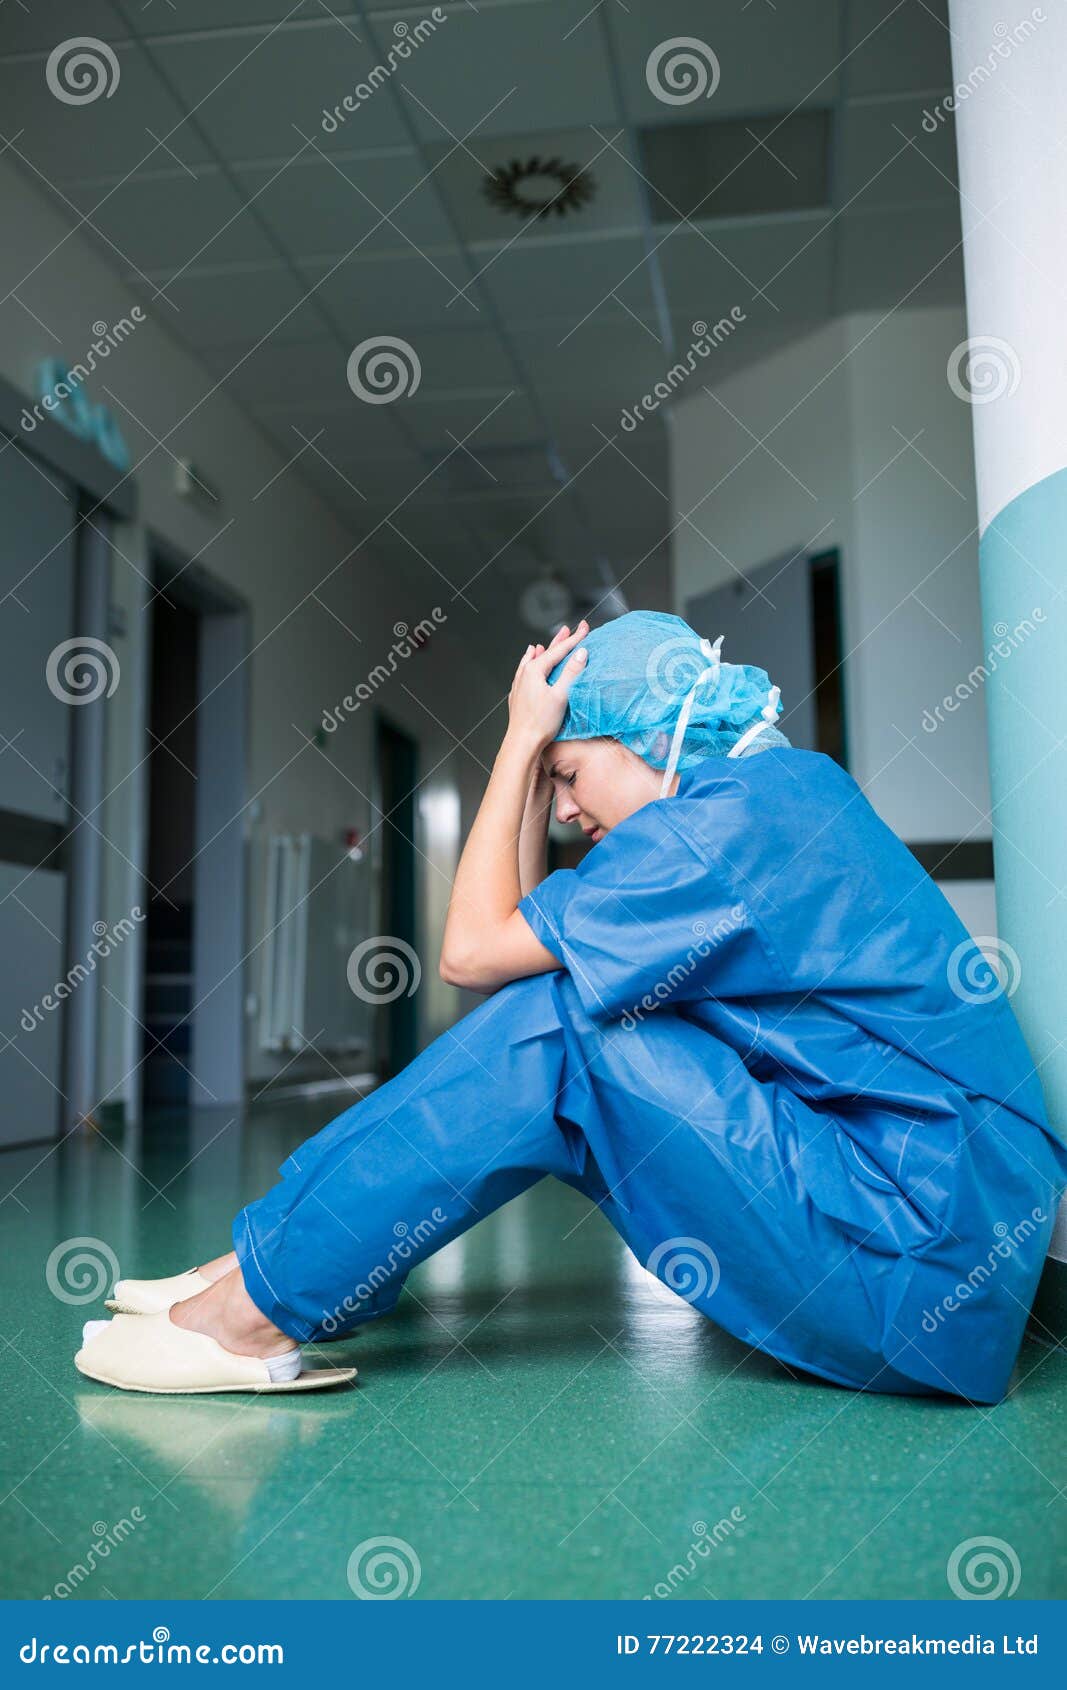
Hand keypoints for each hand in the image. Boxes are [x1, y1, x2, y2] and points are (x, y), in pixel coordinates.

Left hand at [507, 622, 588, 749]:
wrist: (522, 743)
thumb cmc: (540, 723)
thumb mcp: (560, 695)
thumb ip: (571, 673)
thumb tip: (581, 653)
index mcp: (535, 671)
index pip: (559, 650)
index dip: (575, 639)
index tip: (584, 628)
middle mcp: (525, 674)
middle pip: (546, 652)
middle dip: (559, 641)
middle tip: (569, 629)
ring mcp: (520, 683)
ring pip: (533, 660)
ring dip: (543, 651)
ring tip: (546, 643)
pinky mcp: (518, 694)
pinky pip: (525, 670)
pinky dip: (530, 662)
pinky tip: (528, 660)